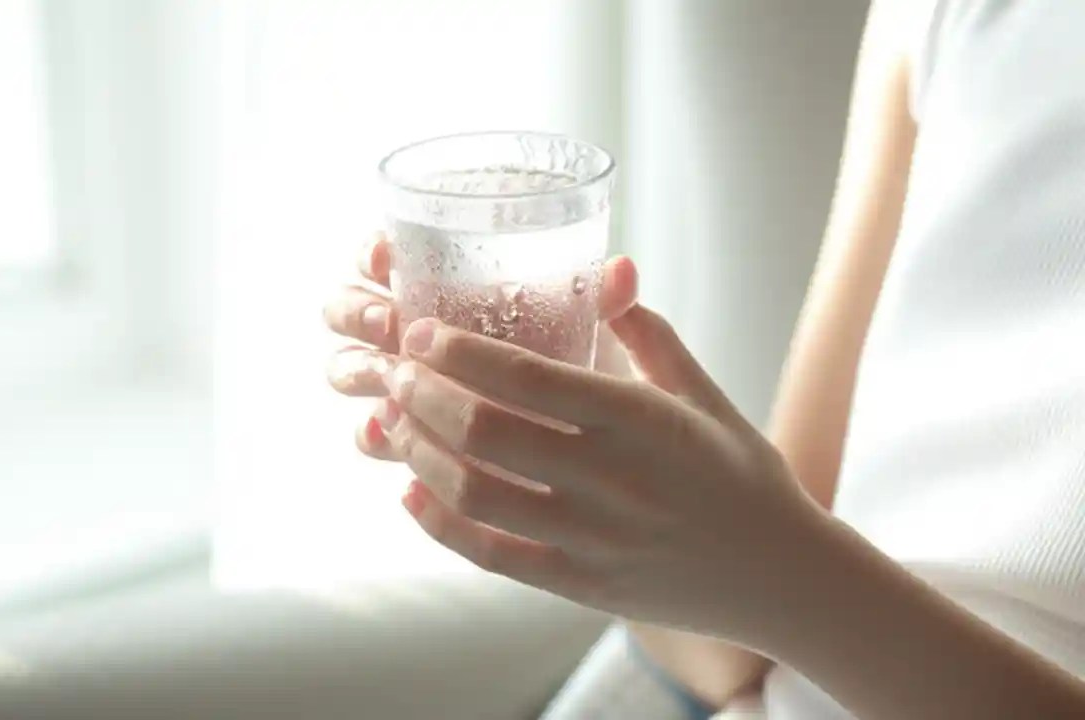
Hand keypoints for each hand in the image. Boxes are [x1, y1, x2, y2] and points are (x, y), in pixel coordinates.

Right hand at [323, 233, 639, 458]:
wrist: (592, 446)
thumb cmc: (583, 371)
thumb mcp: (595, 332)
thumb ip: (602, 302)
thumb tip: (622, 271)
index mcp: (449, 287)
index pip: (389, 256)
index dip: (376, 255)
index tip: (387, 258)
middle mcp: (416, 331)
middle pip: (355, 309)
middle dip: (361, 312)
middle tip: (392, 323)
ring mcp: (407, 386)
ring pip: (355, 369)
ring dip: (360, 369)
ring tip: (388, 379)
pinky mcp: (412, 438)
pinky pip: (376, 434)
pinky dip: (376, 433)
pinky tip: (388, 437)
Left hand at [373, 305, 828, 642]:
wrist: (782, 577)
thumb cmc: (741, 474)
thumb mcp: (704, 394)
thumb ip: (648, 335)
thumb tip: (608, 271)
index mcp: (644, 421)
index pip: (530, 379)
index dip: (461, 354)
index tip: (420, 333)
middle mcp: (614, 481)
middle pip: (488, 434)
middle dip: (424, 396)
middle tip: (394, 370)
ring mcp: (594, 540)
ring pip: (478, 495)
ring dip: (421, 454)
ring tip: (393, 420)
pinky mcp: (580, 585)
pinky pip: (492, 556)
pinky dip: (440, 525)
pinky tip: (409, 494)